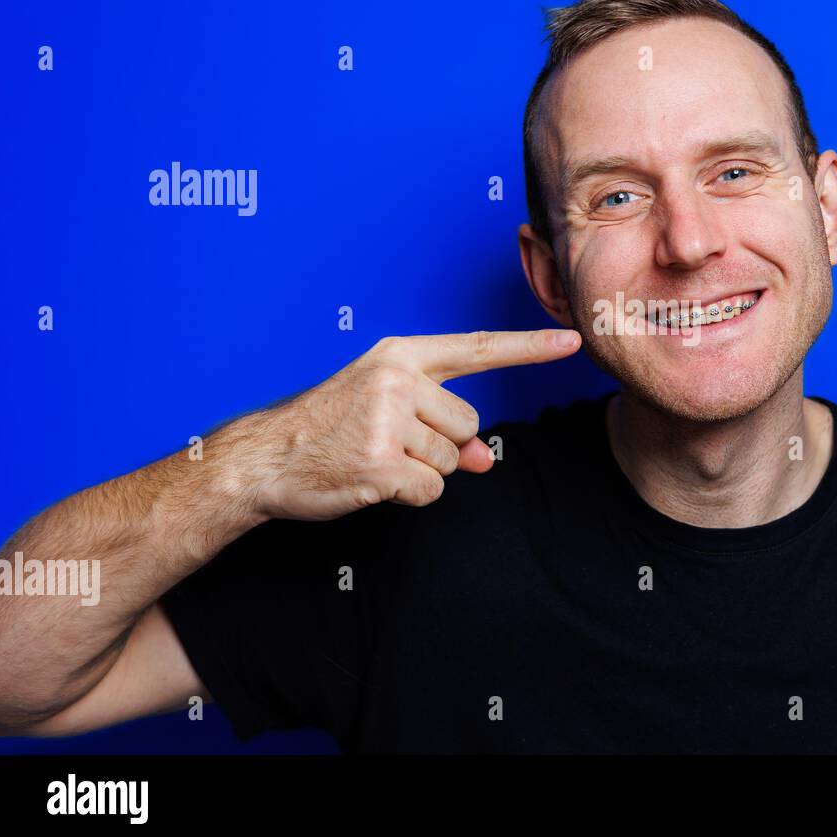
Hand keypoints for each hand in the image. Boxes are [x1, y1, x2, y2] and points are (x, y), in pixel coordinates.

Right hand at [232, 329, 580, 521]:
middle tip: (385, 443)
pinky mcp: (380, 462)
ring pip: (451, 460)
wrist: (263, 458)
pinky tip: (370, 480)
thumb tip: (488, 457)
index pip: (478, 349)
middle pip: (468, 425)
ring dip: (421, 471)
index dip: (530, 349)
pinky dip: (407, 495)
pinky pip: (431, 489)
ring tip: (371, 458)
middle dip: (440, 446)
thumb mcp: (386, 411)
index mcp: (400, 356)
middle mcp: (397, 380)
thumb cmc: (327, 430)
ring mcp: (388, 420)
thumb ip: (443, 425)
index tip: (573, 341)